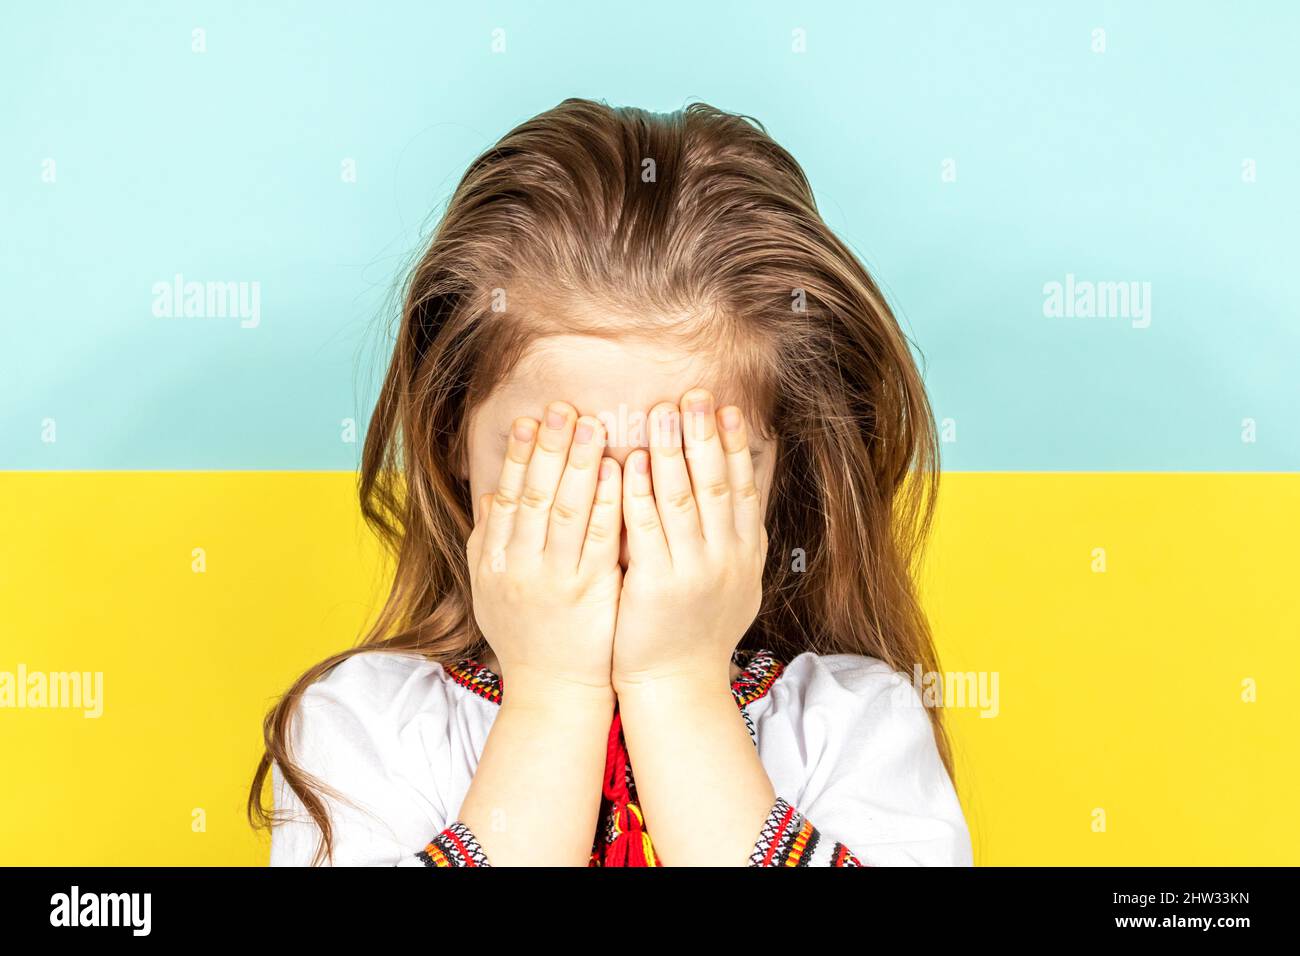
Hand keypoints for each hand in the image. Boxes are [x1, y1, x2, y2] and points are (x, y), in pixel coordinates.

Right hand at [466, 401, 623, 697]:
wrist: (554, 692)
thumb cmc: (528, 638)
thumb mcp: (493, 591)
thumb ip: (491, 542)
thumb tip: (494, 494)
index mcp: (494, 563)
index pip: (506, 498)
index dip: (518, 457)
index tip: (529, 420)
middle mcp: (519, 567)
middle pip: (534, 495)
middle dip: (549, 448)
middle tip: (563, 408)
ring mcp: (554, 580)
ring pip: (566, 510)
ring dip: (579, 464)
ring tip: (593, 426)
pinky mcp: (589, 592)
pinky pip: (599, 538)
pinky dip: (607, 501)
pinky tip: (620, 471)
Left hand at [611, 389, 767, 691]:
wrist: (677, 685)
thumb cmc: (695, 630)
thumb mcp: (734, 582)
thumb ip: (737, 536)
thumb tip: (745, 485)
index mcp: (745, 553)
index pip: (742, 487)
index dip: (733, 445)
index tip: (725, 408)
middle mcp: (726, 558)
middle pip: (715, 483)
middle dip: (703, 435)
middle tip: (693, 394)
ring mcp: (693, 571)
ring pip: (681, 498)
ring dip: (671, 450)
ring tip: (660, 412)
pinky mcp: (656, 584)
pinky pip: (647, 527)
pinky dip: (640, 491)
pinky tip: (633, 461)